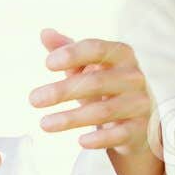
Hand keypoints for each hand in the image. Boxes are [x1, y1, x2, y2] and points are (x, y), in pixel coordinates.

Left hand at [27, 29, 155, 154]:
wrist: (140, 119)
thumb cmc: (108, 86)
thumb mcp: (89, 67)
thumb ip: (68, 50)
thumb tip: (44, 33)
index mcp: (121, 55)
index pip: (97, 49)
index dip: (72, 54)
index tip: (47, 64)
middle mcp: (134, 77)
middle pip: (96, 81)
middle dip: (62, 90)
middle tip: (33, 99)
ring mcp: (140, 103)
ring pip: (104, 110)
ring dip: (71, 118)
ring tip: (43, 124)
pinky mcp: (141, 129)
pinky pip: (120, 134)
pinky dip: (100, 138)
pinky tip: (80, 141)